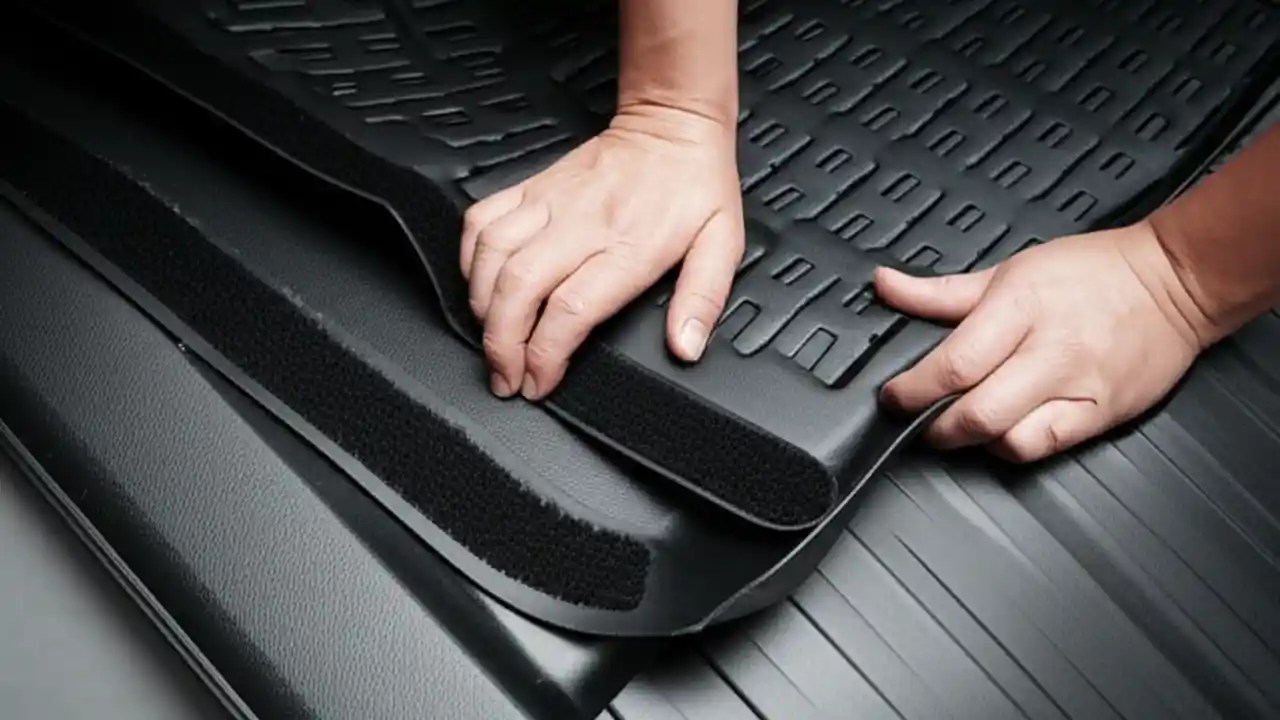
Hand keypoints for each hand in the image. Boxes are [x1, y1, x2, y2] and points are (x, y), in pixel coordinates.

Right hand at [459, 103, 744, 399]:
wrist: (671, 122)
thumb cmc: (695, 185)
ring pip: (491, 256)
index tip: (538, 383)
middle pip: (519, 289)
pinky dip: (468, 258)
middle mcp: (582, 224)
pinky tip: (478, 286)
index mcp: (628, 246)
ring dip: (481, 306)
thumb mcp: (722, 243)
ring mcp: (550, 203)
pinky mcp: (531, 187)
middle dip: (500, 343)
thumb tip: (685, 347)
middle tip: (503, 378)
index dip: (545, 355)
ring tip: (490, 341)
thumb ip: (703, 298)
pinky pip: (481, 221)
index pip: (570, 310)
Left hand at [875, 222, 1216, 462]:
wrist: (1175, 282)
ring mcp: (1080, 387)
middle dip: (934, 426)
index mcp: (1021, 307)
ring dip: (973, 440)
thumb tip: (885, 286)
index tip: (894, 396)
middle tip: (918, 418)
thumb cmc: (1091, 273)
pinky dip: (1013, 446)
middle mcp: (1051, 351)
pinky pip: (1045, 447)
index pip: (954, 364)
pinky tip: (1003, 430)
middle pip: (977, 412)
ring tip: (960, 424)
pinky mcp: (1101, 414)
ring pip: (1009, 439)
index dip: (913, 390)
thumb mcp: (1007, 270)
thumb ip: (939, 292)